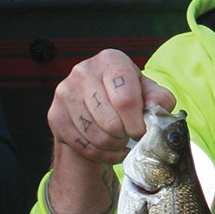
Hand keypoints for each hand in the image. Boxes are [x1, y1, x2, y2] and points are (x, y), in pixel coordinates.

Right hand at [46, 49, 175, 164]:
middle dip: (124, 135)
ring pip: (95, 136)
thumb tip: (157, 107)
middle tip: (128, 135)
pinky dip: (100, 154)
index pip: (125, 99)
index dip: (136, 123)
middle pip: (110, 121)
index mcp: (110, 60)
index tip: (141, 131)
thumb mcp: (146, 92)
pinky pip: (82, 145)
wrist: (92, 106)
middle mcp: (84, 71)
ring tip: (119, 141)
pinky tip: (108, 149)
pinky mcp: (55, 114)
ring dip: (112, 145)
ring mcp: (66, 92)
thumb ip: (159, 98)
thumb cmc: (123, 97)